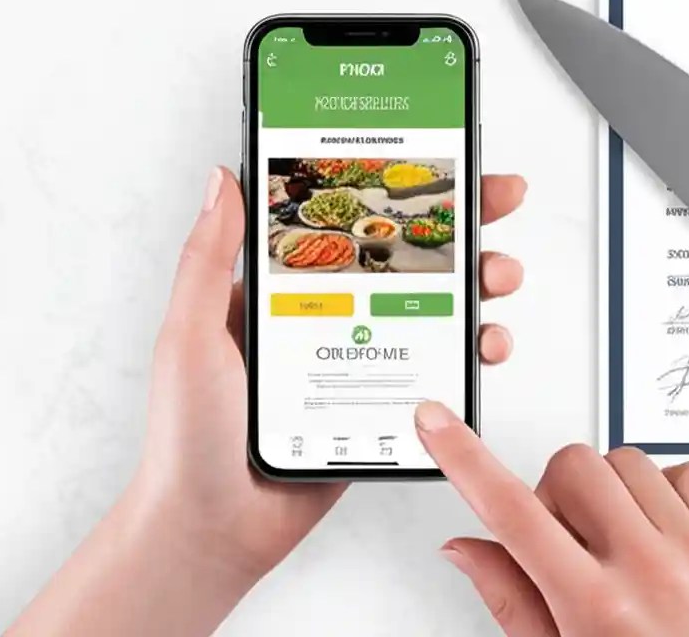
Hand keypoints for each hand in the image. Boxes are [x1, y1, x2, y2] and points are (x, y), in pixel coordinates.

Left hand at [135, 167, 527, 579]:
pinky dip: (472, 355)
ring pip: (437, 310)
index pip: (351, 222)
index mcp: (283, 290)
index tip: (442, 160)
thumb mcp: (190, 335)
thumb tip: (224, 178)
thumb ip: (208, 259)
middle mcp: (330, 317)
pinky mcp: (385, 405)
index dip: (397, 188)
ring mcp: (362, 360)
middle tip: (499, 202)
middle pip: (409, 258)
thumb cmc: (188, 437)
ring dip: (480, 286)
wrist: (215, 528)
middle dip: (464, 225)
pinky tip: (482, 349)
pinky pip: (439, 370)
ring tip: (499, 280)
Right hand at [415, 402, 688, 636]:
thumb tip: (465, 547)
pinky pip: (688, 470)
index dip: (465, 459)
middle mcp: (650, 572)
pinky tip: (665, 536)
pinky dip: (666, 492)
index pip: (512, 513)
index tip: (437, 423)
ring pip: (627, 460)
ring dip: (612, 493)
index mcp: (595, 609)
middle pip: (571, 468)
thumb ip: (514, 600)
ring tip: (625, 548)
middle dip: (557, 495)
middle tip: (571, 542)